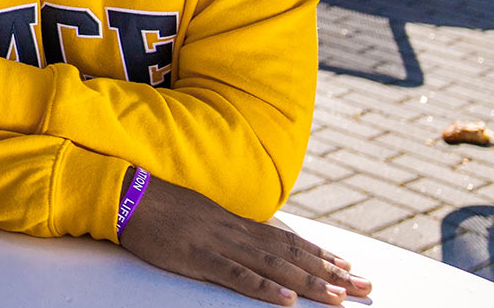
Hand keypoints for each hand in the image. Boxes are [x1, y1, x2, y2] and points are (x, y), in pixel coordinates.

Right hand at [120, 178, 371, 305]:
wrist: (128, 195)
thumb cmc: (160, 206)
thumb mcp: (202, 216)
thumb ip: (227, 230)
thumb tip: (250, 241)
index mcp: (236, 223)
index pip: (288, 240)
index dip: (320, 254)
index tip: (349, 266)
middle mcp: (236, 232)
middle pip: (292, 254)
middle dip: (331, 272)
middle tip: (364, 287)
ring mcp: (219, 245)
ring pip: (274, 266)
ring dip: (310, 283)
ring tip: (340, 297)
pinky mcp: (197, 258)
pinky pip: (236, 276)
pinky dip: (264, 288)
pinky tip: (286, 299)